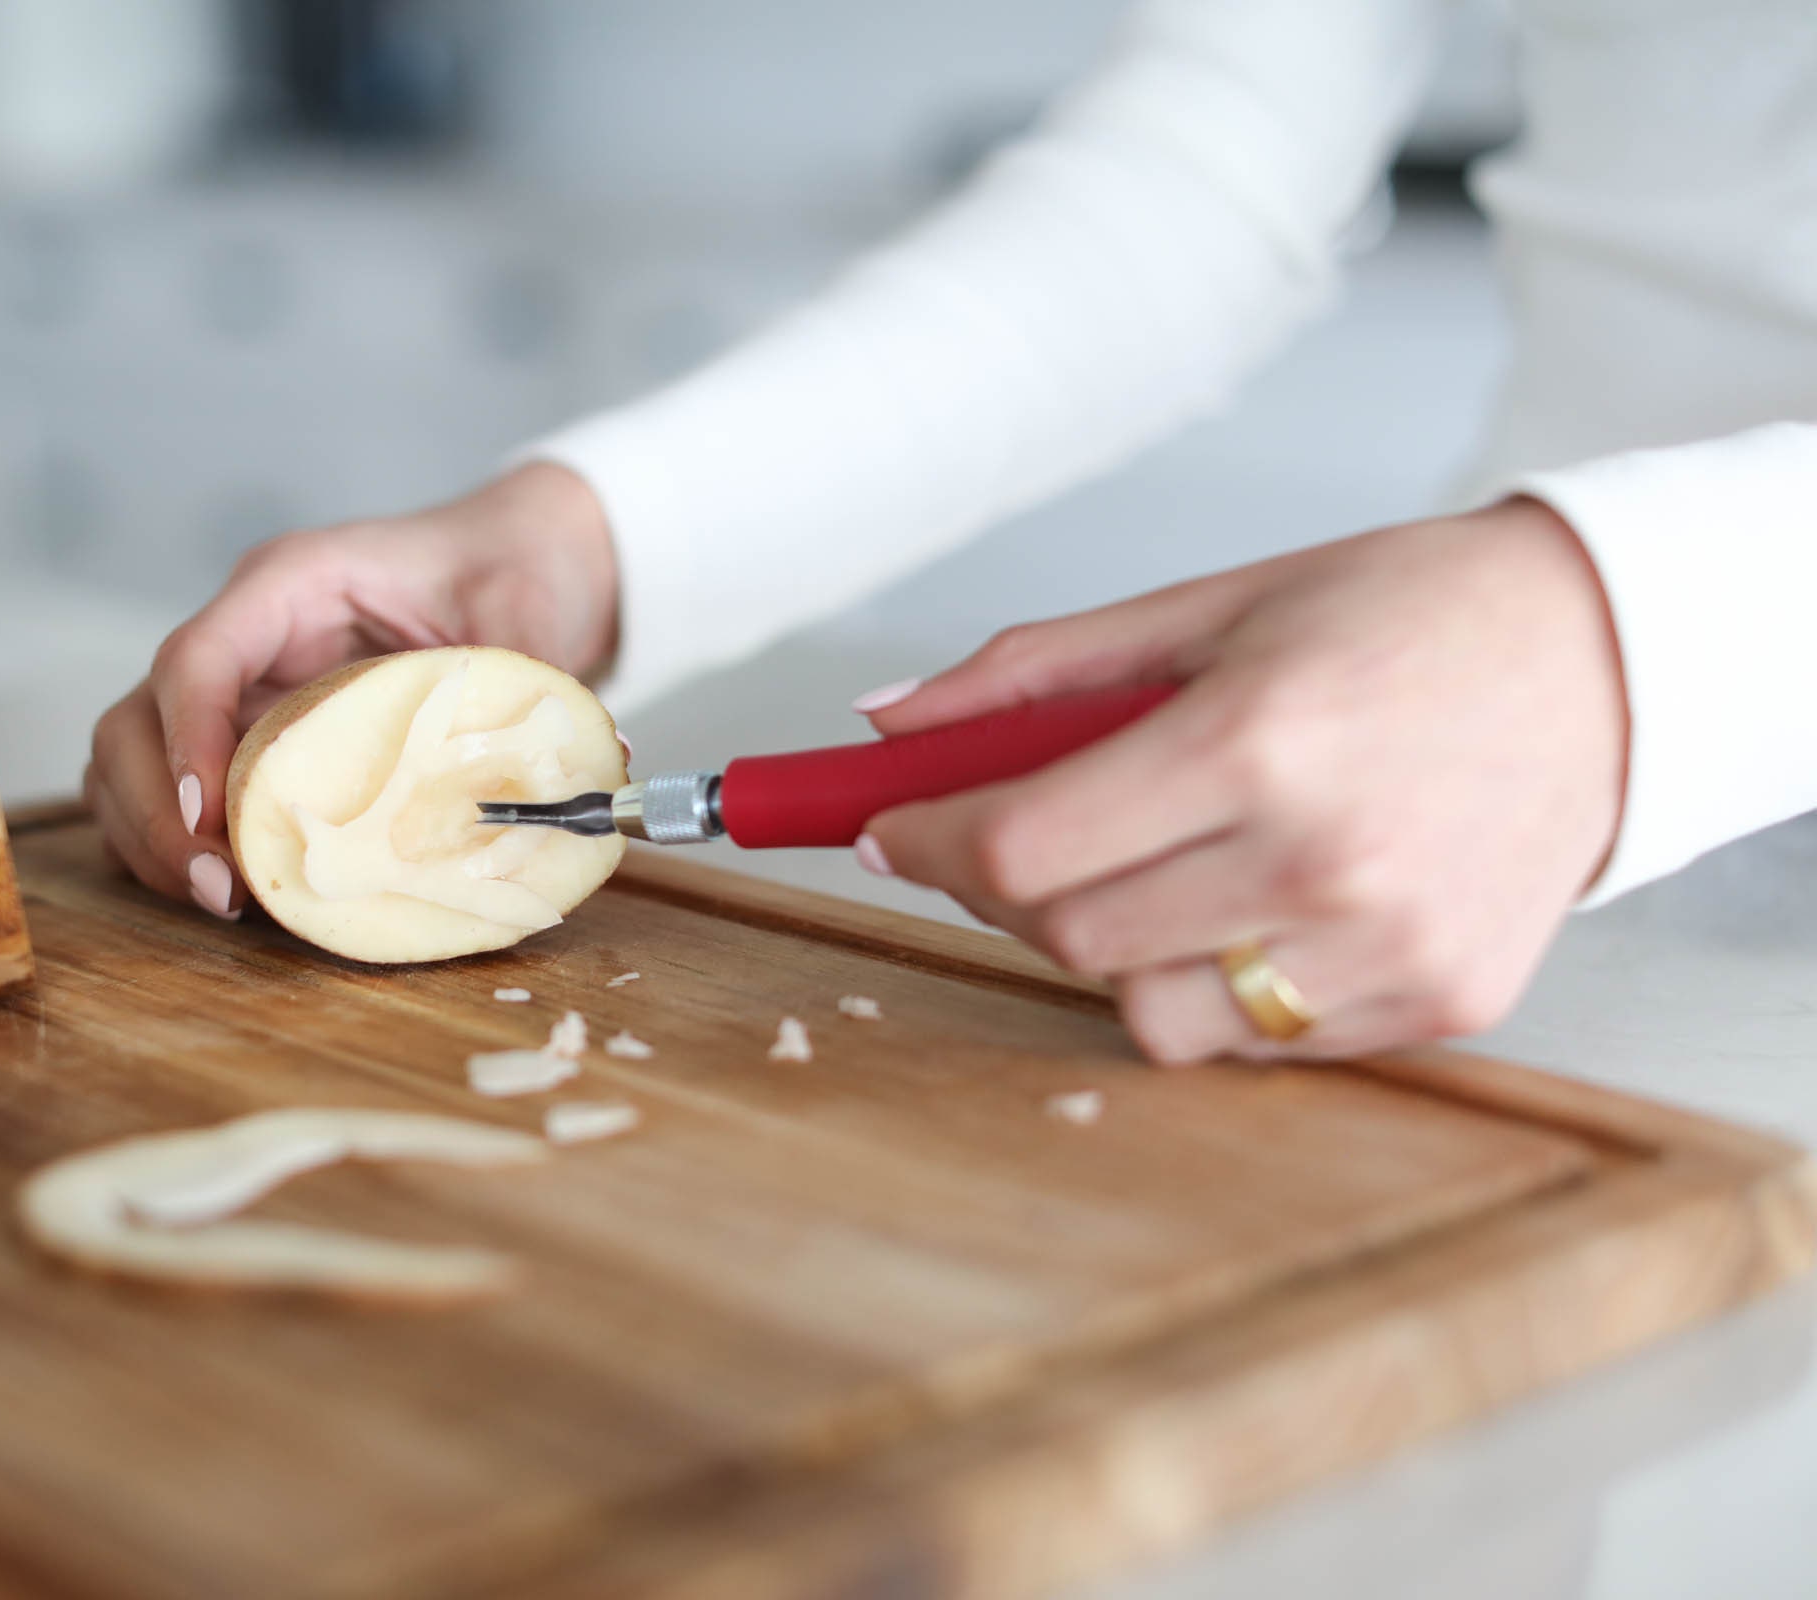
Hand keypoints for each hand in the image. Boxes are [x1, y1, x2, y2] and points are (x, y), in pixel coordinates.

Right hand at [85, 462, 617, 916]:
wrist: (529, 559)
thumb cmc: (514, 571)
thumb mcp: (524, 616)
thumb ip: (515, 691)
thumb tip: (539, 792)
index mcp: (294, 583)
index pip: (197, 657)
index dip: (185, 740)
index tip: (208, 818)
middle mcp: (248, 636)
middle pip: (135, 719)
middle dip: (158, 814)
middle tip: (220, 890)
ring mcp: (239, 689)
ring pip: (132, 762)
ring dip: (155, 840)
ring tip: (226, 903)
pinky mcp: (248, 739)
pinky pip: (172, 795)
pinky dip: (176, 848)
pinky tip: (233, 894)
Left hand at [857, 498, 1627, 1061]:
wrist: (1614, 659)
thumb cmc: (1403, 616)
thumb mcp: (1211, 607)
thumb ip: (1035, 673)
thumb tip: (884, 725)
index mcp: (1258, 740)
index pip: (1021, 847)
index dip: (925, 841)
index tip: (891, 824)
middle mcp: (1323, 859)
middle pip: (1069, 936)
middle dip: (1004, 890)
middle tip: (1013, 835)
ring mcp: (1387, 948)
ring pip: (1152, 1012)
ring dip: (1111, 948)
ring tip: (1153, 868)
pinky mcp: (1437, 1003)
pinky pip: (1257, 1038)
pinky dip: (1216, 983)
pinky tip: (1249, 903)